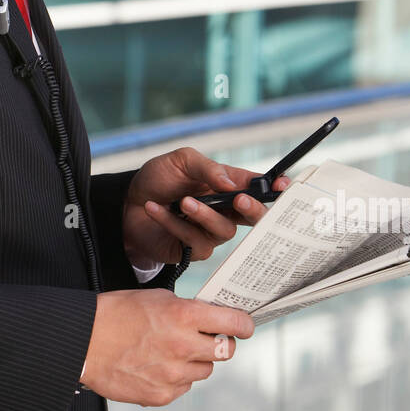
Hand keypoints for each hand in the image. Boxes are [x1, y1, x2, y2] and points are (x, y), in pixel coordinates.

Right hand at [80, 288, 254, 404]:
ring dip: (196, 362)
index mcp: (184, 316)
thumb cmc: (114, 315)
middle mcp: (183, 346)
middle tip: (207, 338)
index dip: (244, 324)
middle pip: (225, 351)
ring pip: (205, 371)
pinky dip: (176, 379)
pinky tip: (156, 366)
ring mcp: (174, 375)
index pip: (234, 323)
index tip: (245, 325)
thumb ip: (186, 309)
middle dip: (220, 343)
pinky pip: (183, 387)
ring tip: (170, 352)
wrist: (84, 342)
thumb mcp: (156, 298)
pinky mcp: (162, 395)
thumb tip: (207, 317)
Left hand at [121, 146, 290, 267]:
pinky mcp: (193, 249)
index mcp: (226, 184)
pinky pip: (194, 240)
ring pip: (224, 230)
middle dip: (253, 209)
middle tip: (240, 198)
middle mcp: (224, 210)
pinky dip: (173, 224)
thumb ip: (208, 169)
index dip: (275, 188)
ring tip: (182, 202)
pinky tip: (155, 209)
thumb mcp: (181, 161)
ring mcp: (210, 231)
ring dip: (203, 215)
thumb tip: (233, 184)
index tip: (284, 186)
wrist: (125, 204)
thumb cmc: (157, 180)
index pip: (257, 187)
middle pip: (253, 216)